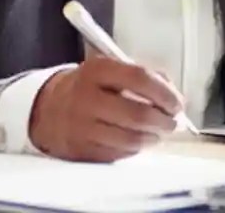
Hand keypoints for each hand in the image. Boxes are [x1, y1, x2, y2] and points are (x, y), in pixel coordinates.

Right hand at [28, 56, 182, 161]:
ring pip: (131, 139)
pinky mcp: (81, 150)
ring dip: (152, 137)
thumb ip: (144, 76)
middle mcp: (86, 98)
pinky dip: (135, 148)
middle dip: (163, 121)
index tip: (178, 103)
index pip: (139, 78)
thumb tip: (173, 95)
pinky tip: (138, 140)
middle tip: (173, 123)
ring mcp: (82, 127)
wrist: (46, 109)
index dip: (165, 93)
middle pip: (137, 114)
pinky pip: (119, 154)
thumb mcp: (110, 70)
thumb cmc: (89, 87)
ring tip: (158, 132)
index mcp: (96, 70)